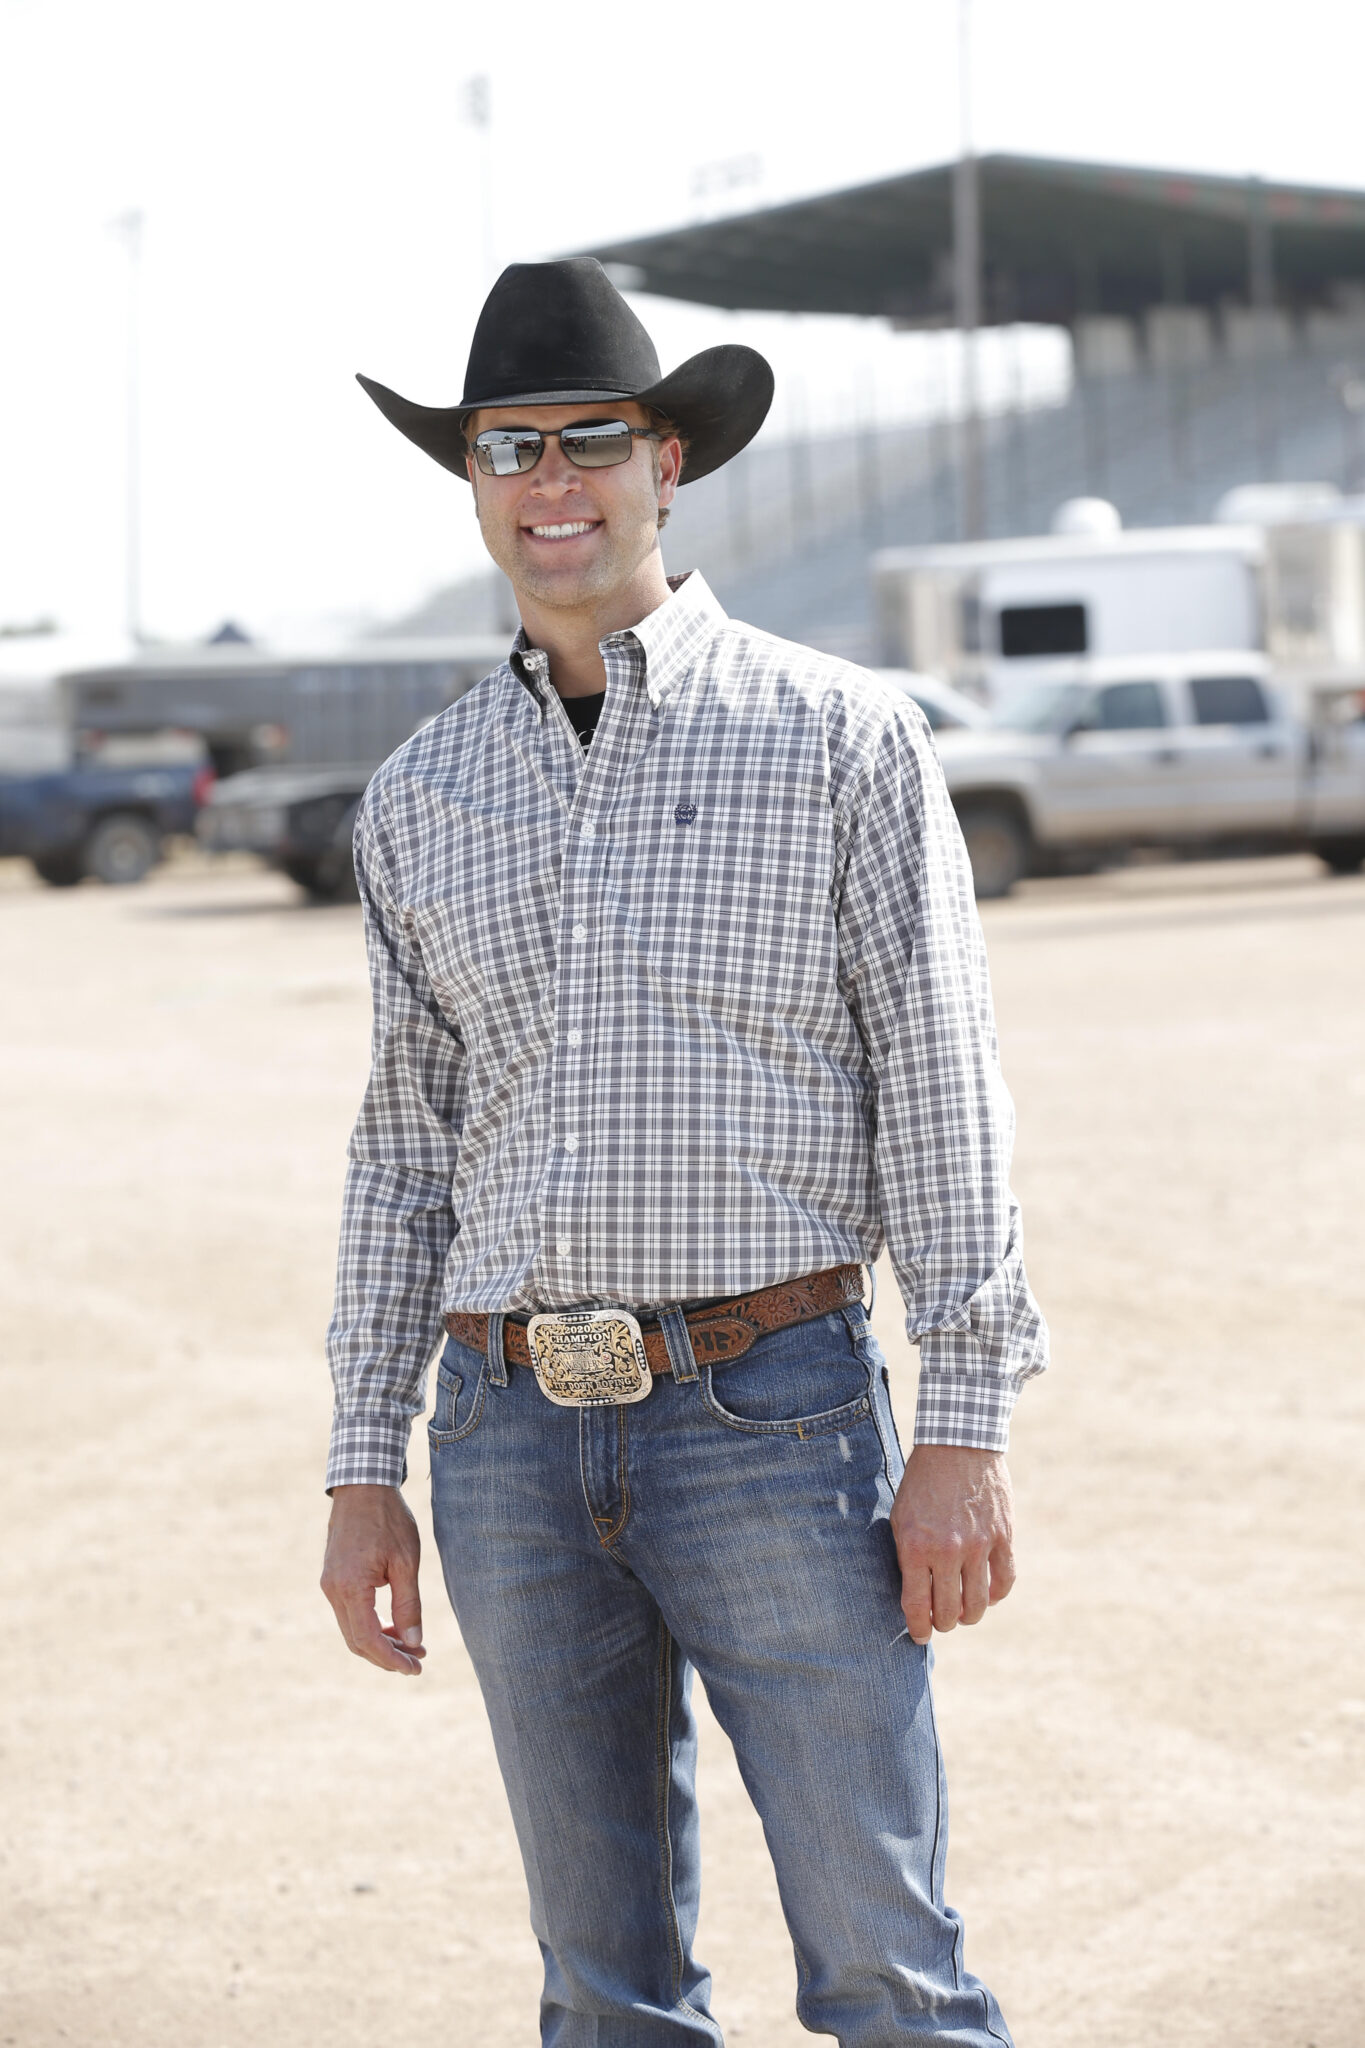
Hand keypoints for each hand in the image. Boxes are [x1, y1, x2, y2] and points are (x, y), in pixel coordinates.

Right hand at [320, 1484, 425, 1674]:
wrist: (362, 1486)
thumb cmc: (388, 1519)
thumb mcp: (406, 1561)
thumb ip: (408, 1604)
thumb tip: (413, 1641)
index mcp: (350, 1588)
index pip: (368, 1640)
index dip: (391, 1660)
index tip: (415, 1668)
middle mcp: (333, 1590)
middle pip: (357, 1641)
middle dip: (387, 1655)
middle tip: (418, 1659)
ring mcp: (329, 1584)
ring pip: (352, 1629)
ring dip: (380, 1641)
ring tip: (411, 1644)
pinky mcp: (332, 1578)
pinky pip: (349, 1613)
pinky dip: (370, 1624)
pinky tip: (393, 1624)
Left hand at [890, 1445, 1014, 1645]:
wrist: (957, 1445)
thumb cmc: (922, 1483)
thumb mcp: (901, 1518)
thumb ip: (907, 1557)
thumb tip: (915, 1596)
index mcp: (914, 1546)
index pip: (916, 1606)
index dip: (918, 1628)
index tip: (920, 1636)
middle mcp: (947, 1551)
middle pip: (948, 1611)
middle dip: (942, 1623)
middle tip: (941, 1621)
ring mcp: (978, 1545)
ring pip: (979, 1604)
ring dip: (969, 1616)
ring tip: (964, 1612)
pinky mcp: (1003, 1537)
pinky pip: (1005, 1581)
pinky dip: (997, 1596)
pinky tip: (989, 1594)